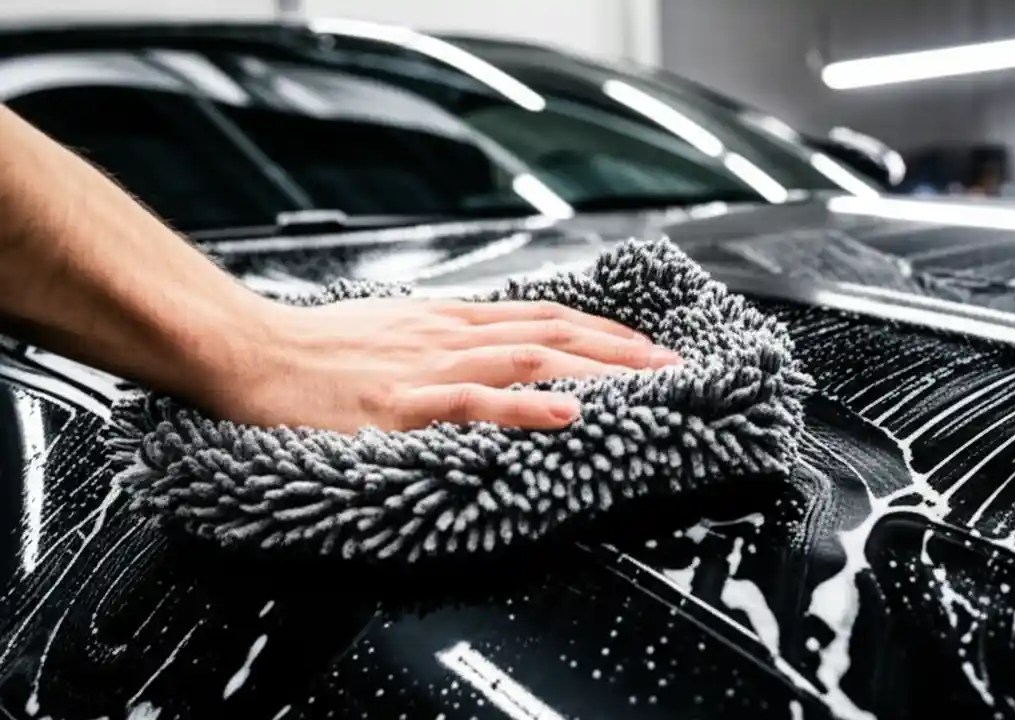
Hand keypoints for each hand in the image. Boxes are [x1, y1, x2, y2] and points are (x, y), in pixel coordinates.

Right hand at [198, 297, 679, 432]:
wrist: (252, 353)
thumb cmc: (318, 349)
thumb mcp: (395, 328)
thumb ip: (447, 336)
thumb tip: (495, 346)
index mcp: (449, 318)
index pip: (545, 316)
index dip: (603, 329)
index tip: (648, 345)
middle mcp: (450, 334)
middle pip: (555, 333)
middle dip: (622, 350)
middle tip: (677, 366)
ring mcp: (429, 368)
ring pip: (531, 360)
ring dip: (598, 372)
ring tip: (649, 384)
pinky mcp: (402, 405)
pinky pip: (475, 403)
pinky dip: (527, 408)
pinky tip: (569, 415)